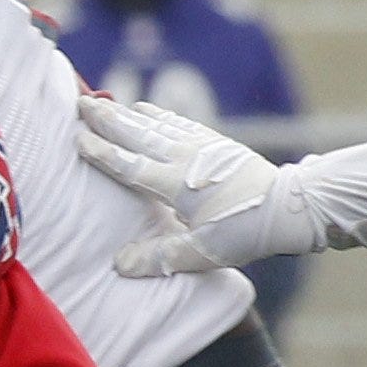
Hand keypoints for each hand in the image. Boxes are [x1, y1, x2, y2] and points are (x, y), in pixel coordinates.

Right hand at [73, 94, 322, 278]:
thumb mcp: (202, 253)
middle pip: (138, 135)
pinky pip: (179, 123)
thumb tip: (119, 264)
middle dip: (107, 120)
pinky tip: (147, 110)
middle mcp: (185, 159)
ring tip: (105, 102)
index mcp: (176, 184)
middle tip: (81, 103)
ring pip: (156, 125)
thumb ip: (160, 257)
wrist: (289, 207)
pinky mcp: (215, 143)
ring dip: (128, 114)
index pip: (130, 166)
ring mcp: (201, 147)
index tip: (78, 139)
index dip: (102, 153)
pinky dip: (158, 115)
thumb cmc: (245, 232)